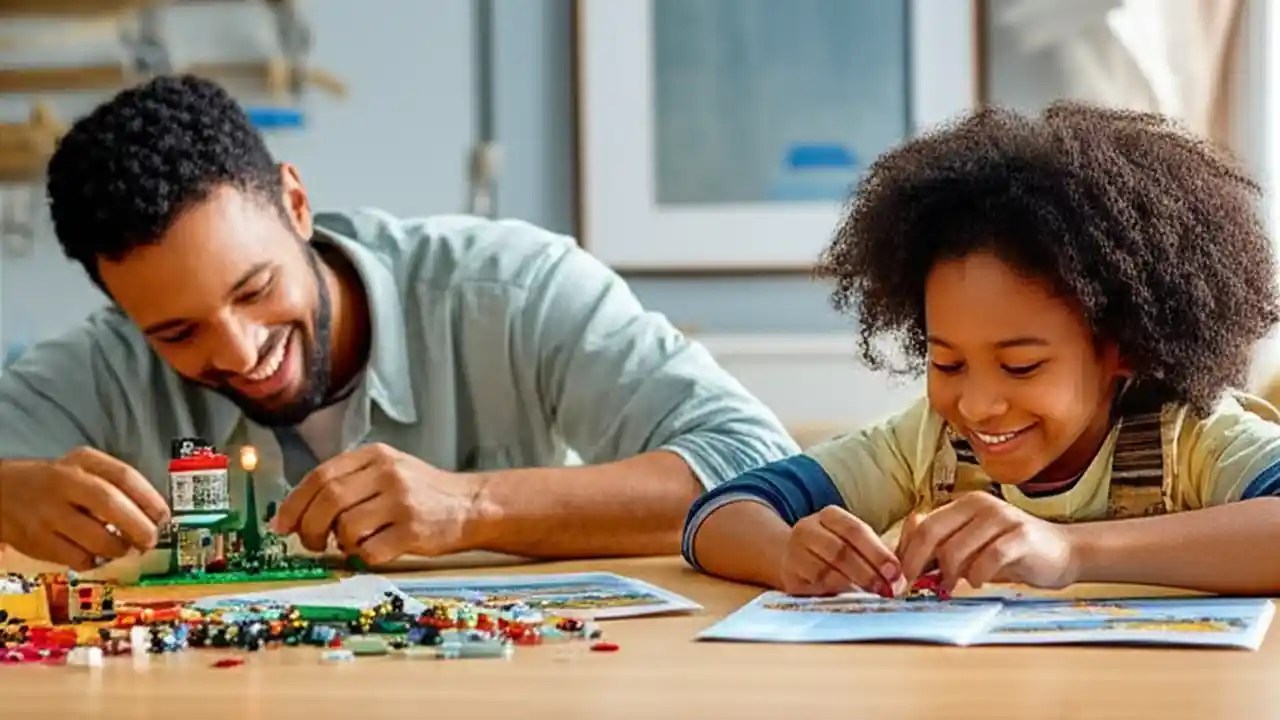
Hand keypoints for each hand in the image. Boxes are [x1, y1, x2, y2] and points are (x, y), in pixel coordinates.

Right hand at [0, 447, 169, 569]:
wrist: (0, 491)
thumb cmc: (53, 481)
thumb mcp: (80, 468)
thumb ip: (112, 483)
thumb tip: (151, 514)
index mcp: (82, 461)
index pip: (124, 476)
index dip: (150, 498)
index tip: (164, 516)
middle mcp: (64, 483)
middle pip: (110, 505)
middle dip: (138, 526)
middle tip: (150, 540)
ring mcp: (48, 513)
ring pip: (94, 538)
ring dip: (118, 548)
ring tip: (124, 549)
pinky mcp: (36, 541)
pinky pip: (75, 558)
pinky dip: (93, 561)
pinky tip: (96, 555)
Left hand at [271, 443, 485, 563]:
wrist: (471, 505)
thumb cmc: (422, 492)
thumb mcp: (388, 470)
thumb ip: (349, 482)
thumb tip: (298, 513)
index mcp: (376, 456)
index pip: (321, 476)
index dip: (294, 503)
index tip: (282, 525)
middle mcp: (388, 474)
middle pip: (328, 500)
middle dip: (310, 528)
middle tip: (312, 543)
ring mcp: (402, 502)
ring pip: (346, 528)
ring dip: (341, 544)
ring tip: (355, 544)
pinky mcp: (413, 531)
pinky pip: (369, 551)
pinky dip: (363, 557)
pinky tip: (375, 550)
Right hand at [778, 505, 905, 596]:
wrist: (794, 559)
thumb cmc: (837, 551)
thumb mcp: (858, 541)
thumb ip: (886, 544)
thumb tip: (915, 532)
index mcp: (829, 515)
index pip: (854, 530)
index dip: (877, 552)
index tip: (896, 572)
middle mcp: (807, 529)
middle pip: (840, 551)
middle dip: (868, 572)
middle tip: (889, 589)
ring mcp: (795, 553)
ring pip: (826, 571)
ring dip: (854, 586)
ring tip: (874, 596)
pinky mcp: (789, 576)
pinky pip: (815, 587)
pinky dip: (836, 594)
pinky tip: (852, 598)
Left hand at [896, 492, 1079, 592]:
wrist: (1062, 552)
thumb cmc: (1010, 553)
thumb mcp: (972, 547)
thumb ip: (942, 546)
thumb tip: (902, 559)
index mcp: (965, 504)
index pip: (923, 525)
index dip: (907, 553)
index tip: (900, 577)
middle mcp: (981, 505)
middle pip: (932, 533)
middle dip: (918, 564)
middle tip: (914, 587)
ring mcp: (1002, 518)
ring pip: (956, 549)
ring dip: (950, 574)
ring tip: (954, 585)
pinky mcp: (1022, 536)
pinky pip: (989, 558)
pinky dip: (978, 575)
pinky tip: (978, 581)